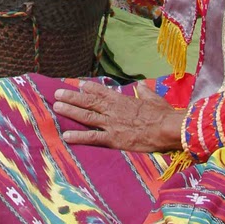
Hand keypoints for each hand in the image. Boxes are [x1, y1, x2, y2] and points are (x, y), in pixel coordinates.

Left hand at [52, 81, 183, 151]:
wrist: (167, 128)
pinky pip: (93, 138)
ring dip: (70, 111)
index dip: (88, 88)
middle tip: (57, 93)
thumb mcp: (154, 98)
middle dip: (72, 97)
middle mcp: (113, 110)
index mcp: (122, 100)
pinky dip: (78, 137)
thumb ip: (145, 92)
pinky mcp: (114, 139)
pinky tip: (66, 136)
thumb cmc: (164, 114)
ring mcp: (111, 124)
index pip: (101, 91)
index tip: (78, 84)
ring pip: (86, 117)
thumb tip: (142, 86)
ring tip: (56, 107)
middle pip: (88, 102)